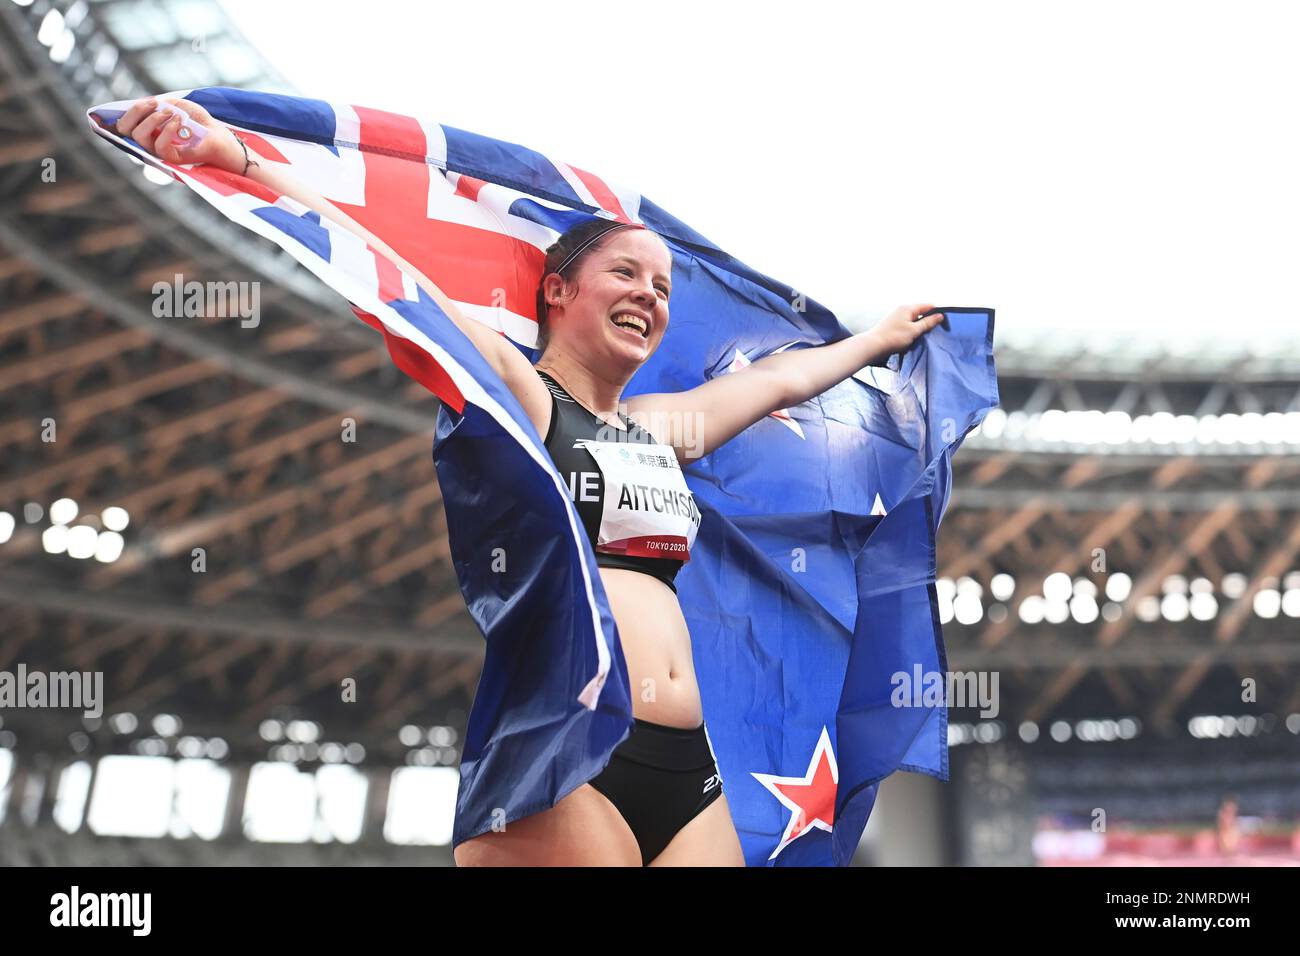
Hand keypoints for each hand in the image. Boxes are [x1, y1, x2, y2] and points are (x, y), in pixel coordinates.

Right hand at [112, 96, 244, 172]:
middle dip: (137, 111)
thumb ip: (156, 104)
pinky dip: (167, 130)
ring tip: (172, 113)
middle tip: (156, 103)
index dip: (125, 113)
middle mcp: (150, 143)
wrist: (220, 135)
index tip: (148, 101)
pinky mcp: (173, 159)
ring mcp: (160, 153)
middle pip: (125, 130)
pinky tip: (180, 122)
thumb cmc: (198, 121)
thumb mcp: (175, 105)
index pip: (123, 126)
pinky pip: (159, 147)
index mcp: (147, 130)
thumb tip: (140, 103)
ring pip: (139, 137)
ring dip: (153, 119)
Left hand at [870, 303, 946, 357]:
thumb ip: (928, 323)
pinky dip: (912, 330)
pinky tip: (913, 338)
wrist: (873, 346)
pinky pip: (907, 325)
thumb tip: (940, 315)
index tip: (944, 323)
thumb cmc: (894, 338)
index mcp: (908, 308)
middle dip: (928, 320)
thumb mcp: (914, 330)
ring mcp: (896, 317)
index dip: (937, 313)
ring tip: (923, 336)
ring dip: (919, 327)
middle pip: (921, 312)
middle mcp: (902, 310)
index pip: (928, 306)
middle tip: (935, 331)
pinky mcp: (892, 325)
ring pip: (914, 319)